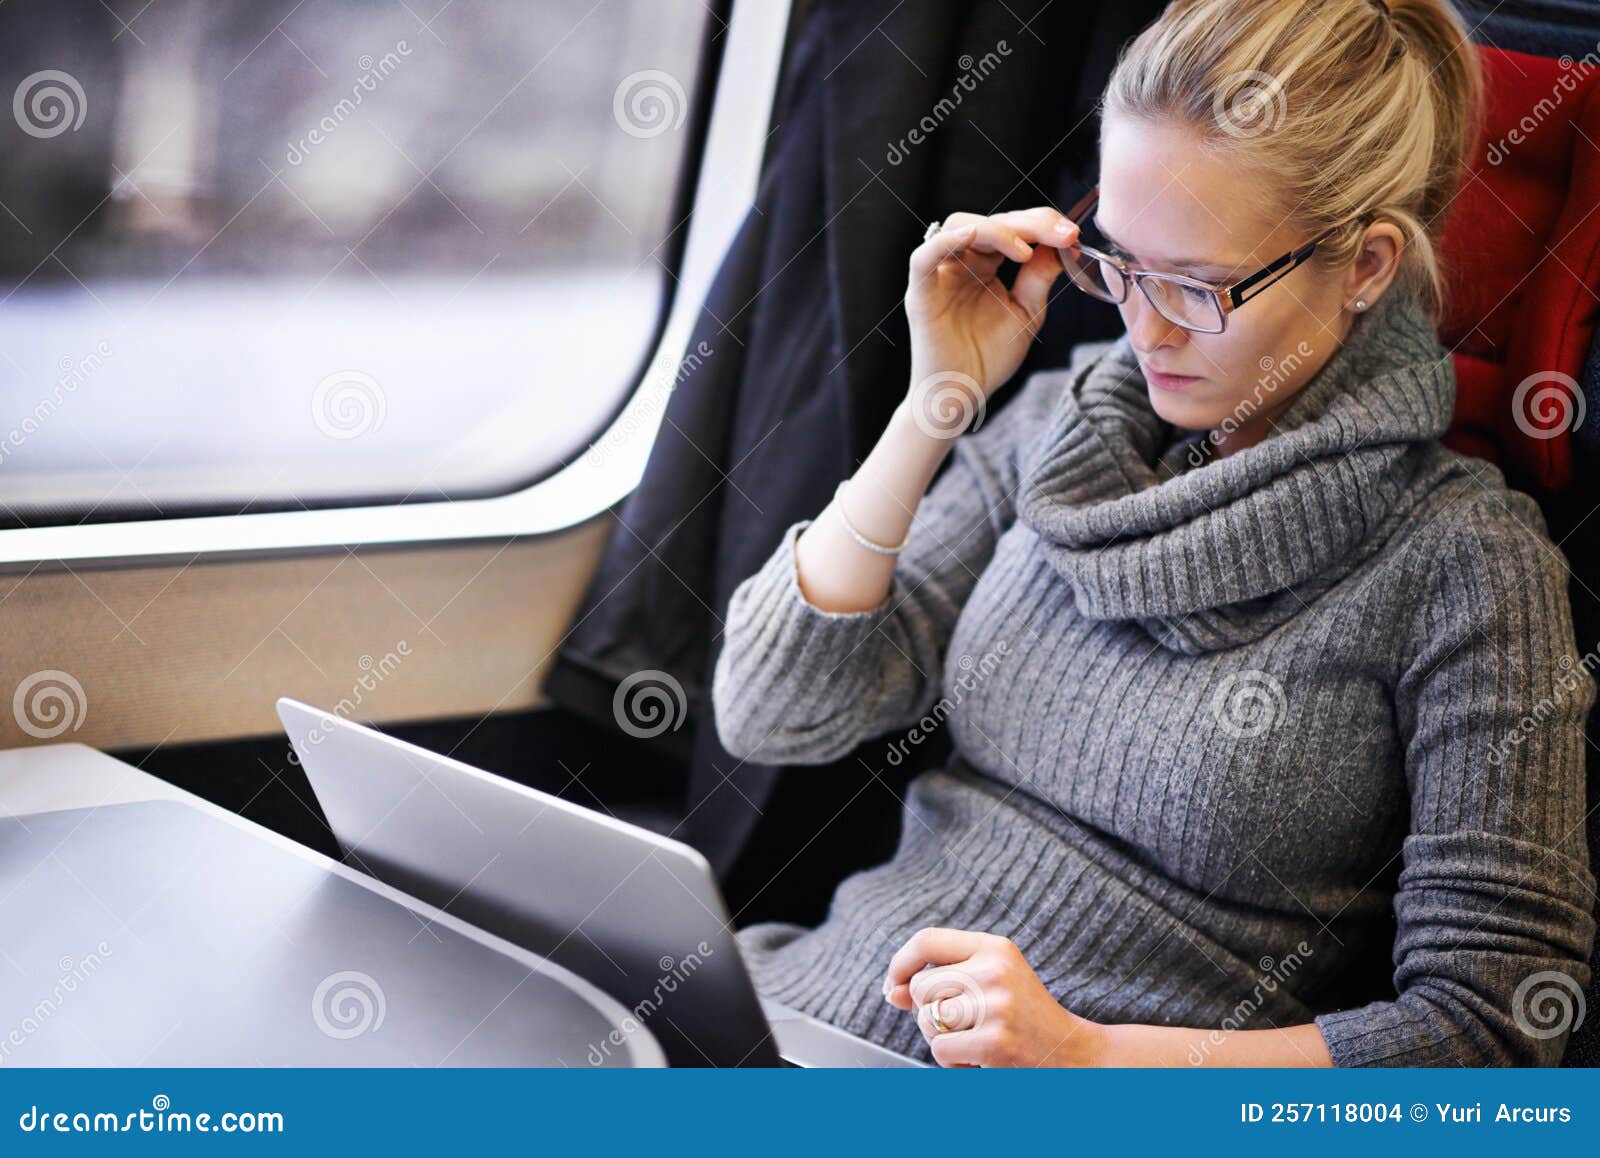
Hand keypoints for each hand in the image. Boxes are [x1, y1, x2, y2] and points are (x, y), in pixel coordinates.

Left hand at [882, 926, 1108, 1066]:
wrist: (1073, 1056)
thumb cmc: (1024, 1019)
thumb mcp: (993, 981)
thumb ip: (945, 978)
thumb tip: (893, 990)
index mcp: (996, 947)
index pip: (927, 940)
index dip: (900, 963)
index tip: (894, 985)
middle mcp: (995, 970)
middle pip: (922, 986)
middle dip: (929, 1012)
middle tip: (962, 1025)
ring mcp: (996, 1006)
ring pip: (928, 1019)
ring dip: (942, 1038)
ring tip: (975, 1040)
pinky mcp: (994, 1042)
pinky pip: (940, 1049)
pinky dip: (952, 1061)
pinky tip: (980, 1058)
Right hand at [904, 208, 1077, 417]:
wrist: (960, 396)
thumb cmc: (988, 359)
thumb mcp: (1026, 313)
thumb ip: (1039, 278)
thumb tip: (1062, 243)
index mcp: (985, 265)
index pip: (1012, 229)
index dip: (1043, 225)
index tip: (1073, 236)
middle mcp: (962, 263)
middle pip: (991, 221)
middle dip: (1029, 224)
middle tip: (1062, 235)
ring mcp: (940, 275)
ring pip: (959, 227)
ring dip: (996, 230)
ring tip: (1024, 251)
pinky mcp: (921, 293)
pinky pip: (924, 257)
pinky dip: (946, 241)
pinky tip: (974, 235)